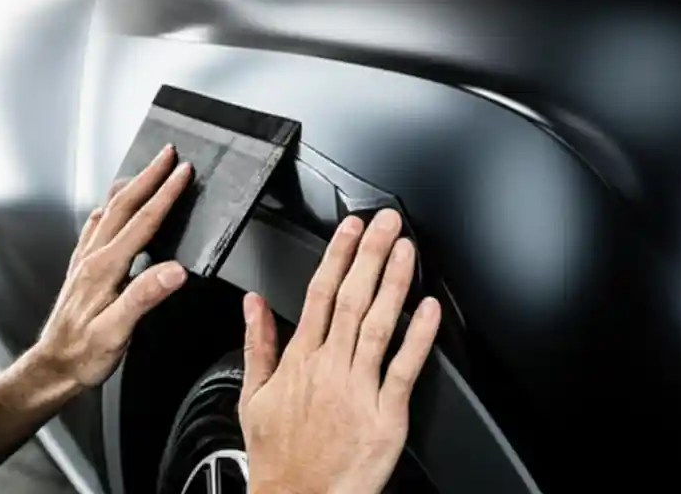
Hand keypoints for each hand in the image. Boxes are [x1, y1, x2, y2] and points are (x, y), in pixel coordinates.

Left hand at [26, 144, 191, 389]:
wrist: (51, 369)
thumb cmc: (83, 355)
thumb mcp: (117, 332)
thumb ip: (144, 297)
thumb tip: (174, 271)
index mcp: (105, 268)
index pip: (143, 221)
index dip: (165, 194)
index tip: (182, 172)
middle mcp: (92, 258)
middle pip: (125, 206)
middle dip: (149, 176)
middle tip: (168, 155)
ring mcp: (85, 262)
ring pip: (110, 212)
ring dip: (131, 187)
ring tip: (146, 171)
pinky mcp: (82, 271)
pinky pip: (97, 228)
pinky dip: (110, 210)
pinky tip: (108, 210)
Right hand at [239, 210, 441, 493]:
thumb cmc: (279, 458)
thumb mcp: (253, 397)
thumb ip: (257, 344)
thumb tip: (251, 304)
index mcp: (299, 361)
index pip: (319, 294)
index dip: (337, 255)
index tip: (351, 228)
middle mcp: (329, 369)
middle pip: (351, 299)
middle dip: (370, 255)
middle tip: (386, 222)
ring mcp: (357, 391)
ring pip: (378, 325)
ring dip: (393, 283)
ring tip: (406, 250)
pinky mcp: (384, 417)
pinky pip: (403, 369)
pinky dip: (417, 337)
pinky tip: (428, 310)